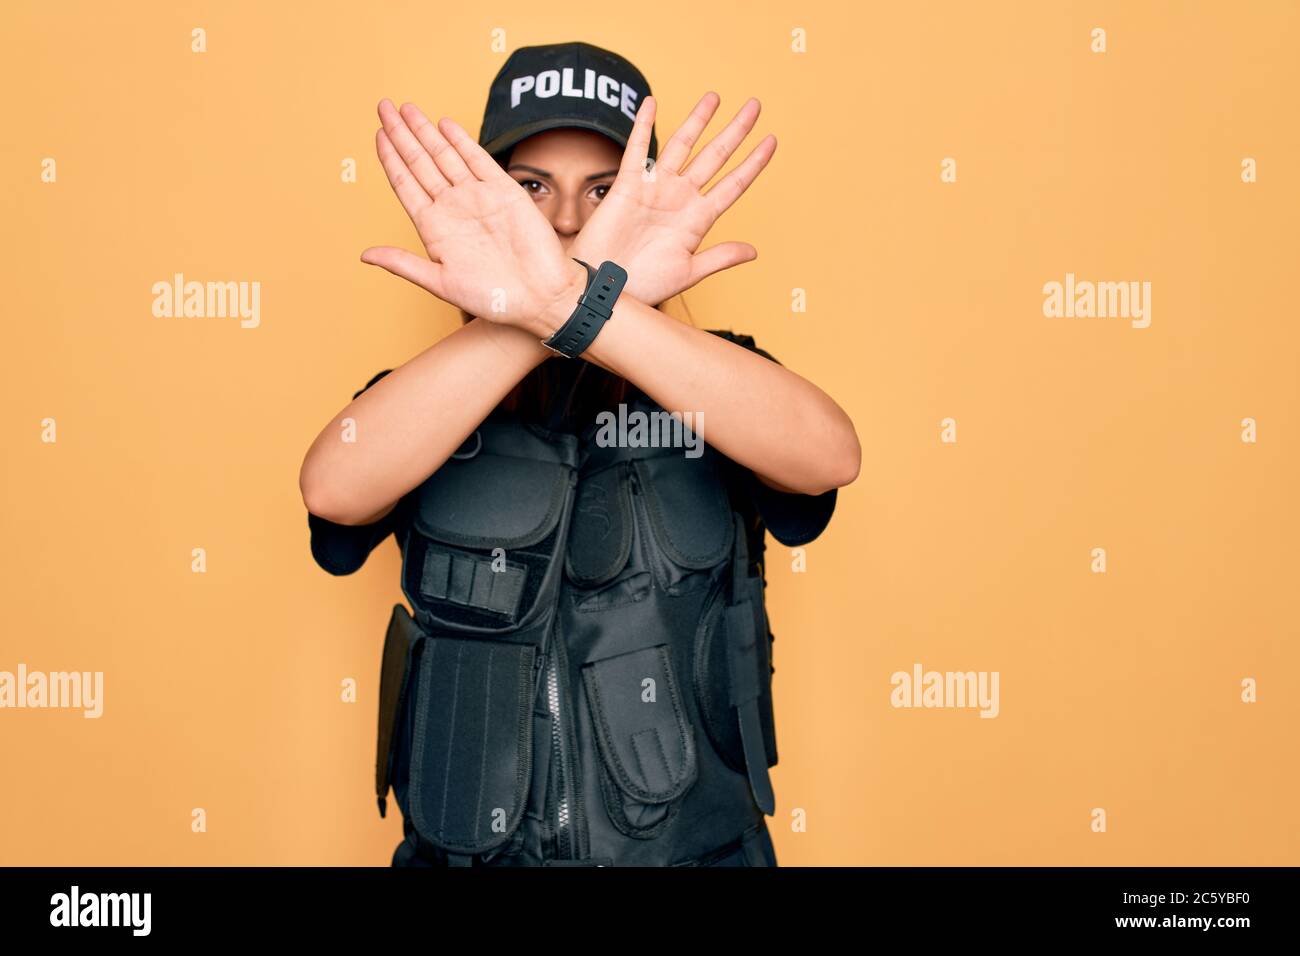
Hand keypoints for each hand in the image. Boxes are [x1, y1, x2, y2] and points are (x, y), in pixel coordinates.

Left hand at [359, 99, 585, 337]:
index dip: (390, 158)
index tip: (377, 134)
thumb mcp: (441, 284)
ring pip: (445, 156)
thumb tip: (365, 255)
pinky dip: (461, 141)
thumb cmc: (494, 299)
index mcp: (434, 229)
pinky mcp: (504, 192)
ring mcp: (478, 197)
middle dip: (401, 134)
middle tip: (384, 107)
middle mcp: (453, 208)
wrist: (540, 297)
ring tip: (408, 109)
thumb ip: (403, 264)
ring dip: (426, 131)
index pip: (405, 184)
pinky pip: (478, 160)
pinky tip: (445, 124)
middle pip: (420, 162)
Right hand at [569, 92, 776, 305]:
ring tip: (715, 97)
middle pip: (714, 156)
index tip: (773, 140)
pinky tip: (652, 103)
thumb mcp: (688, 272)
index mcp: (698, 219)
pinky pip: (637, 150)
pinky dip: (643, 126)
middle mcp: (680, 198)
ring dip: (698, 121)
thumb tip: (754, 252)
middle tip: (755, 105)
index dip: (753, 163)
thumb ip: (720, 258)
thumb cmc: (643, 286)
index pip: (733, 184)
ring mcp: (655, 189)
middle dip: (736, 131)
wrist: (605, 289)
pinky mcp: (628, 186)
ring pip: (682, 145)